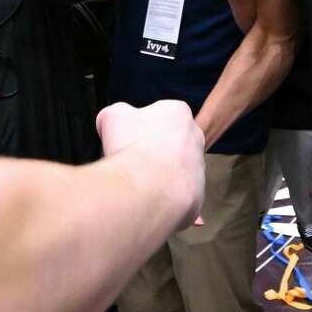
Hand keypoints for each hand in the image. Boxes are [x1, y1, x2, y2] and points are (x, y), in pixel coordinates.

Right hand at [98, 100, 204, 229]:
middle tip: (133, 161)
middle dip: (154, 151)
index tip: (128, 139)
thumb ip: (117, 114)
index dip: (141, 128)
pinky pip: (178, 195)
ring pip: (176, 170)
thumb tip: (115, 121)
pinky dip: (164, 197)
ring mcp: (200, 168)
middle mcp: (196, 138)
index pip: (161, 116)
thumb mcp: (111, 116)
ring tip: (139, 183)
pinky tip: (148, 198)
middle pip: (172, 142)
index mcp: (178, 112)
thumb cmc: (130, 146)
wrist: (145, 188)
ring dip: (160, 175)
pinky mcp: (197, 195)